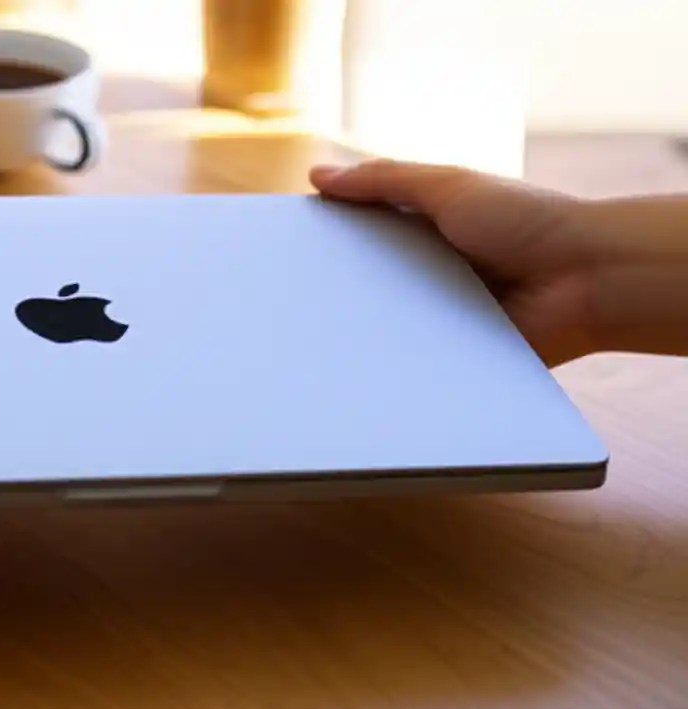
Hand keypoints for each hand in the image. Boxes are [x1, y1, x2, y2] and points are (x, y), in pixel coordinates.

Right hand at [310, 159, 596, 365]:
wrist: (588, 280)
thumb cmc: (528, 221)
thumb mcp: (449, 185)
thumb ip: (385, 180)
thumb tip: (318, 176)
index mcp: (422, 231)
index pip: (360, 236)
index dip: (325, 242)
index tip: (284, 252)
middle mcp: (425, 274)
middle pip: (363, 284)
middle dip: (329, 294)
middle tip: (282, 306)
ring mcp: (438, 316)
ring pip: (382, 327)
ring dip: (355, 332)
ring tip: (305, 345)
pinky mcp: (452, 356)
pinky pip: (411, 361)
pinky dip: (389, 364)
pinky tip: (352, 370)